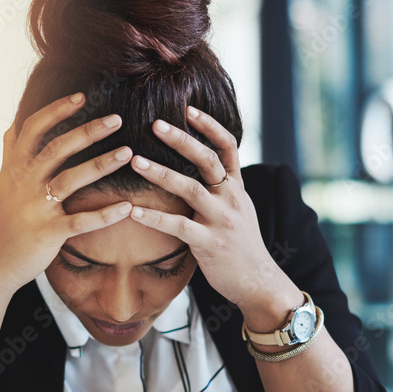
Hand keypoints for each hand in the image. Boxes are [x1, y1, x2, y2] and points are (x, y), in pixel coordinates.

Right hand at [0, 93, 134, 294]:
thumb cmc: (2, 223)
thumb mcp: (1, 184)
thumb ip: (9, 154)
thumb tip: (12, 126)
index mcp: (15, 168)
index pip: (34, 129)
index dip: (57, 110)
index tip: (81, 96)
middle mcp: (24, 184)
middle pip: (57, 148)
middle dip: (88, 131)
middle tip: (117, 119)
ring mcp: (36, 208)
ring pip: (70, 180)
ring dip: (101, 164)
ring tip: (128, 153)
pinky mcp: (48, 233)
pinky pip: (81, 221)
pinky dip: (106, 214)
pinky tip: (128, 207)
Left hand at [128, 106, 300, 325]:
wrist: (259, 283)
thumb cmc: (242, 246)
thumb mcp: (239, 210)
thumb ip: (224, 188)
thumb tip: (206, 167)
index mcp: (237, 188)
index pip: (228, 146)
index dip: (210, 125)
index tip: (188, 108)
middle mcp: (231, 199)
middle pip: (207, 160)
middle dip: (181, 140)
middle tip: (155, 124)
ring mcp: (222, 220)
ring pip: (191, 188)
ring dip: (161, 173)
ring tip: (135, 161)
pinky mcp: (210, 243)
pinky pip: (178, 226)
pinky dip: (154, 217)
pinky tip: (133, 210)